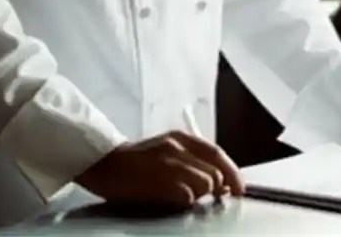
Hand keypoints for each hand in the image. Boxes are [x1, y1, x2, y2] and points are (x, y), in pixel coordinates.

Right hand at [76, 131, 245, 208]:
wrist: (101, 162)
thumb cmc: (134, 161)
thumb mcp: (165, 150)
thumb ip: (189, 160)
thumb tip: (217, 182)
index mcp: (180, 138)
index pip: (217, 154)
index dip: (232, 172)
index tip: (238, 188)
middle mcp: (176, 146)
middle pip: (214, 172)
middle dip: (216, 189)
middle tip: (212, 198)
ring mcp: (168, 163)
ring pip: (204, 185)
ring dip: (200, 196)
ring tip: (185, 198)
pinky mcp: (159, 180)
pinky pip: (187, 196)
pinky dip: (186, 202)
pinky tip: (174, 201)